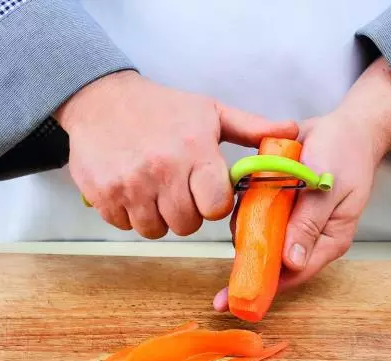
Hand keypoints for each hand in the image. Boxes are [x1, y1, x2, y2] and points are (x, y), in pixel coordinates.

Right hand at [54, 70, 298, 238]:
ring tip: (154, 188)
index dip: (214, 203)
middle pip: (186, 225)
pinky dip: (129, 214)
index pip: (216, 207)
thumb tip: (291, 132)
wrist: (99, 99)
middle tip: (178, 189)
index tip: (206, 190)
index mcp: (194, 150)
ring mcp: (130, 184)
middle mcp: (162, 169)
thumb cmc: (161, 107)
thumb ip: (252, 128)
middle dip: (186, 212)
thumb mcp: (210, 111)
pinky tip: (131, 188)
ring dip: (157, 216)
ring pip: (155, 230)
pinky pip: (125, 225)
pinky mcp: (103, 194)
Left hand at [213, 57, 390, 310]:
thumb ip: (308, 223)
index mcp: (327, 241)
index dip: (264, 286)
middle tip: (231, 248)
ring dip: (247, 223)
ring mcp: (292, 220)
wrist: (347, 125)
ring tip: (248, 200)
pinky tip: (249, 186)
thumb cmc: (346, 153)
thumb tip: (291, 263)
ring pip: (259, 235)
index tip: (232, 299)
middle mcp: (308, 236)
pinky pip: (256, 212)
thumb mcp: (328, 187)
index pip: (293, 273)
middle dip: (249, 253)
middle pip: (272, 259)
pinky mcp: (280, 203)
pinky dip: (248, 204)